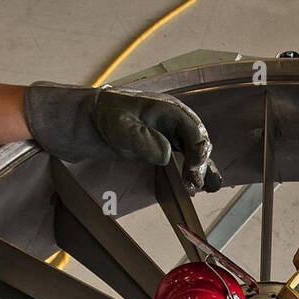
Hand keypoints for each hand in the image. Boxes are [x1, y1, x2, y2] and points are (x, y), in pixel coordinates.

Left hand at [94, 88, 222, 192]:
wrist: (96, 119)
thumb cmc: (109, 117)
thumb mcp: (122, 127)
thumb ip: (144, 141)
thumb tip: (166, 155)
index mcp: (170, 109)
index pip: (194, 131)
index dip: (197, 151)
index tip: (193, 171)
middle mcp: (176, 120)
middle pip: (199, 142)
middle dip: (199, 164)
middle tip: (193, 185)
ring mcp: (174, 133)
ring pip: (196, 151)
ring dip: (200, 170)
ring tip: (198, 189)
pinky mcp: (169, 145)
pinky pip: (188, 157)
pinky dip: (195, 170)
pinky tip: (202, 186)